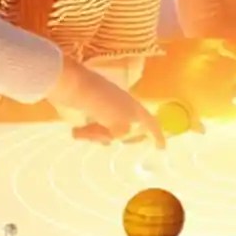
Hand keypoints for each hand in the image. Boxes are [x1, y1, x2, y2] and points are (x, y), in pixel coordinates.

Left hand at [48, 57, 164, 148]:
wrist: (74, 87)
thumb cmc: (101, 105)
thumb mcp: (118, 124)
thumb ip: (122, 132)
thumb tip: (116, 135)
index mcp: (134, 107)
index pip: (150, 122)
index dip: (157, 134)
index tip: (161, 148)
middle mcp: (123, 105)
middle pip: (124, 128)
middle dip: (111, 136)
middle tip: (102, 139)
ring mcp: (106, 104)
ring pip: (106, 128)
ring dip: (96, 134)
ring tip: (82, 132)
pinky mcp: (90, 104)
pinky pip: (93, 124)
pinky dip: (87, 130)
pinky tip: (77, 131)